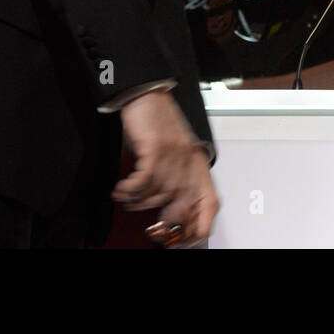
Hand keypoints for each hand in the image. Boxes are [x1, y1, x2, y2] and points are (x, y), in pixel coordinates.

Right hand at [115, 91, 218, 244]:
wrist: (147, 94)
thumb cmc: (160, 123)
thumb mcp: (176, 152)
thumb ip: (178, 179)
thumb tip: (173, 213)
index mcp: (198, 163)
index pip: (211, 202)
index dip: (202, 225)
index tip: (187, 239)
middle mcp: (189, 160)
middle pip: (184, 205)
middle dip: (166, 222)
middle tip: (152, 229)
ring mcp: (173, 154)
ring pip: (159, 194)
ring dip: (139, 202)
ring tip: (128, 199)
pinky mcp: (155, 147)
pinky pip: (143, 180)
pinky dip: (129, 190)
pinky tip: (121, 190)